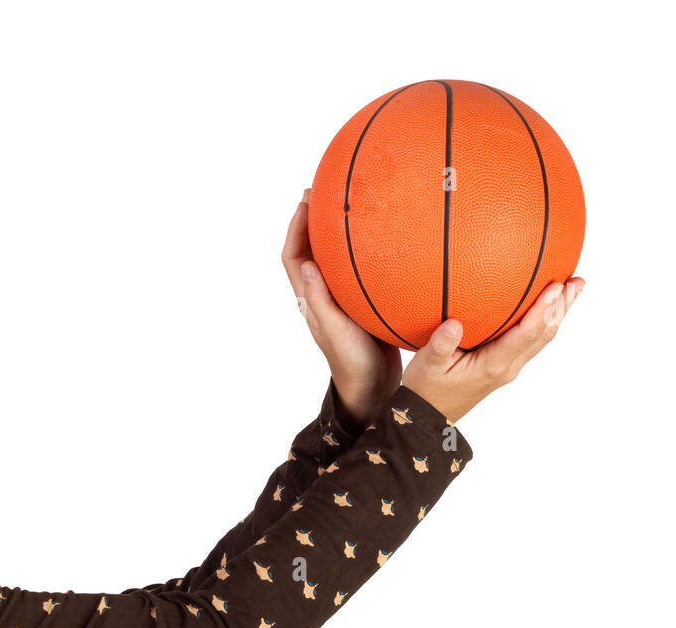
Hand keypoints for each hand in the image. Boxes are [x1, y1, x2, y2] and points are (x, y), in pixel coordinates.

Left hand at [283, 187, 400, 431]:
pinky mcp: (362, 304)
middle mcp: (323, 296)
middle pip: (310, 250)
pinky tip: (382, 239)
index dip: (295, 228)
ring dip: (336, 234)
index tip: (306, 201)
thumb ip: (322, 301)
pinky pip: (357, 271)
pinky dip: (362, 252)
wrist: (372, 387)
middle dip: (313, 221)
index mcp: (311, 300)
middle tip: (325, 191)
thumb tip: (306, 265)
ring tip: (349, 206)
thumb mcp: (336, 331)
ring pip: (333, 259)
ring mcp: (342, 300)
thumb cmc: (352, 363)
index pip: (292, 256)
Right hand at [400, 277, 585, 424]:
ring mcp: (508, 368)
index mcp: (493, 364)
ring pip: (541, 338)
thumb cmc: (425, 389)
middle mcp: (508, 367)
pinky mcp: (504, 367)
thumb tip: (454, 323)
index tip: (555, 287)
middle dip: (563, 307)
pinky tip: (543, 308)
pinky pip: (531, 341)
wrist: (428, 417)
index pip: (526, 334)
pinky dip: (542, 322)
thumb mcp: (426, 366)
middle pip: (544, 334)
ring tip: (572, 289)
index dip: (542, 310)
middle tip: (578, 281)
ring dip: (558, 313)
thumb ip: (440, 345)